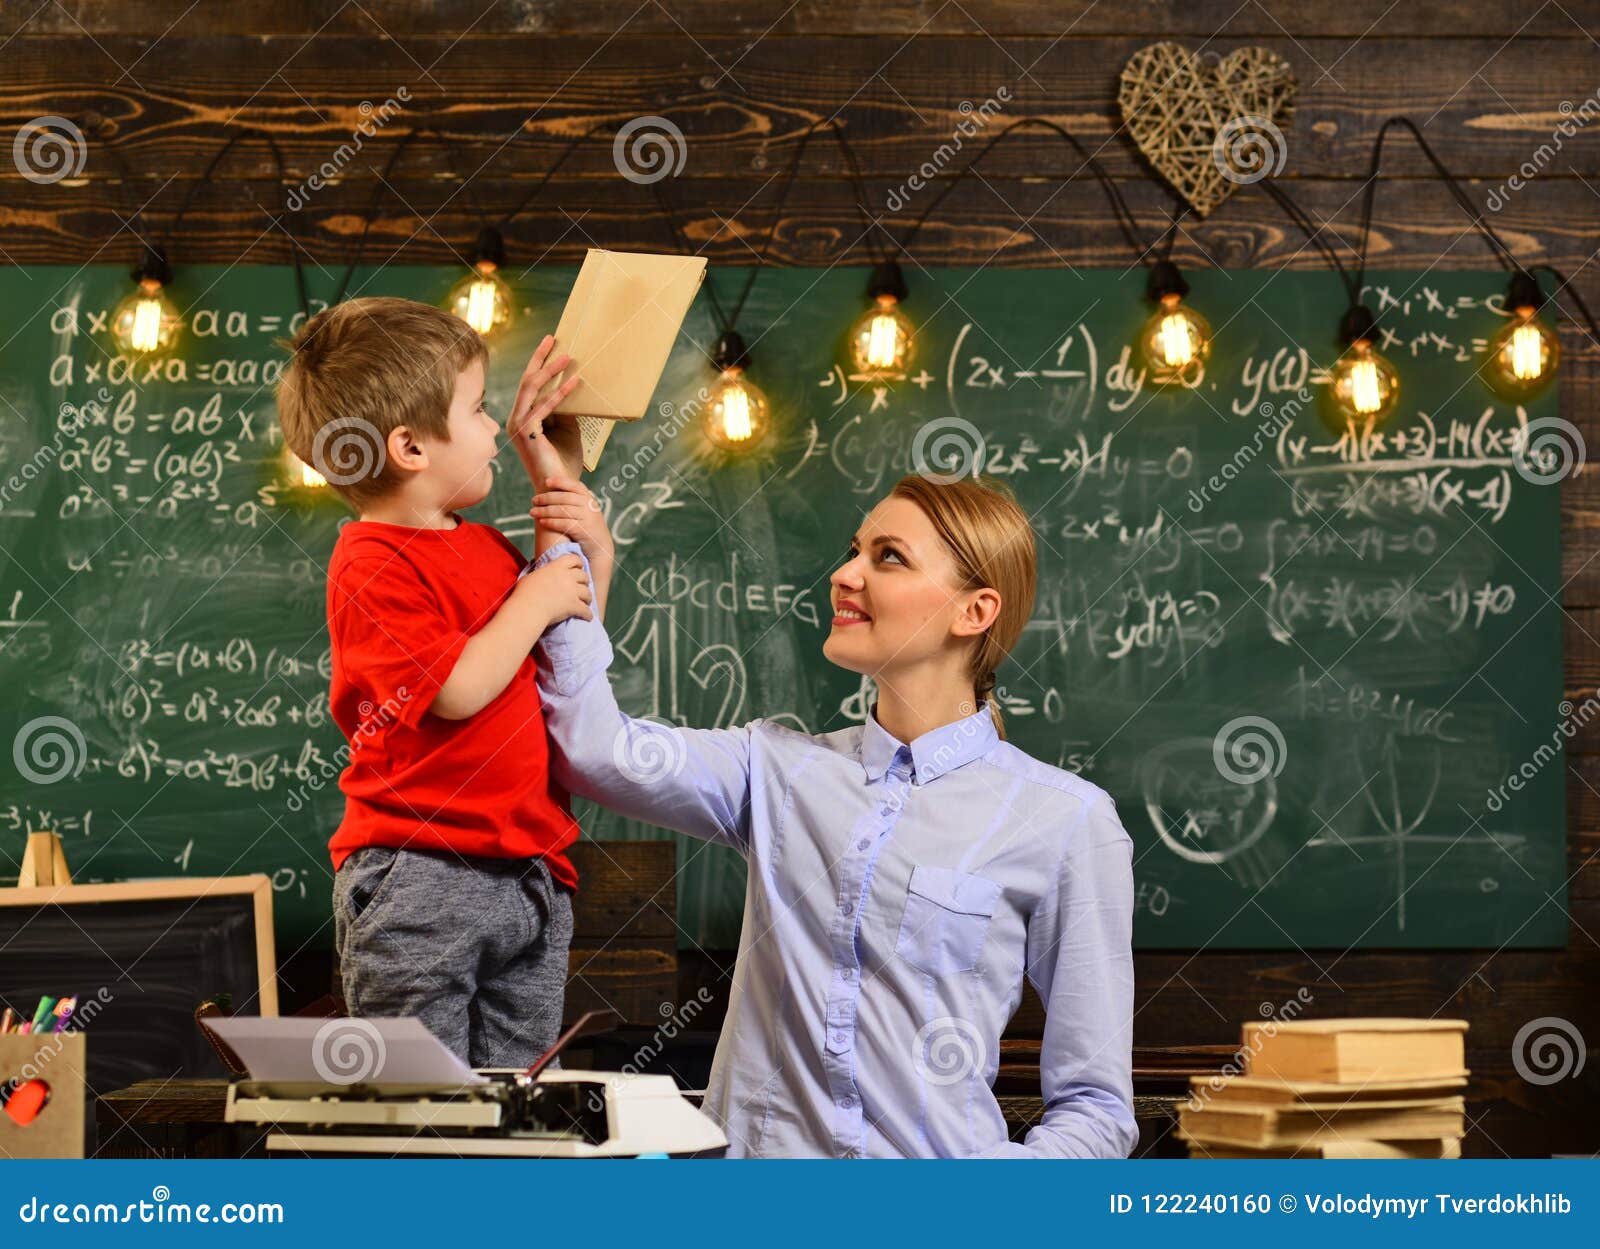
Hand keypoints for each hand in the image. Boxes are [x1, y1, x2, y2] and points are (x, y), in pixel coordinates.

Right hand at [506, 335, 583, 485]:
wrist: (561, 489)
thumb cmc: (564, 461)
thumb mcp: (568, 428)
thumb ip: (565, 409)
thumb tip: (571, 387)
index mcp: (524, 417)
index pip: (530, 384)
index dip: (540, 363)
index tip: (552, 344)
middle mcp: (517, 419)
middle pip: (527, 381)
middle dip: (540, 358)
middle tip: (554, 338)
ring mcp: (519, 426)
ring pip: (531, 389)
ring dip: (550, 371)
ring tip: (567, 357)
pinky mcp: (527, 434)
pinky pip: (542, 408)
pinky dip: (559, 394)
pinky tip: (573, 383)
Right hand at [516, 552, 592, 627]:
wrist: (527, 609)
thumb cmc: (524, 593)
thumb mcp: (531, 576)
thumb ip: (540, 572)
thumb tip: (539, 570)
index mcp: (556, 567)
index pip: (574, 559)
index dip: (578, 563)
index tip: (578, 568)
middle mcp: (567, 577)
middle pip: (584, 576)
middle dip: (585, 582)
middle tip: (582, 587)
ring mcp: (572, 591)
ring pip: (588, 593)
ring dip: (588, 598)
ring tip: (586, 602)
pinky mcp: (574, 606)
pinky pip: (586, 609)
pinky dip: (588, 614)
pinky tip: (588, 616)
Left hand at [530, 475, 613, 570]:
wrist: (600, 547)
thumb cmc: (586, 527)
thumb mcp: (584, 511)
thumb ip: (573, 502)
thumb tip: (550, 494)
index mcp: (589, 498)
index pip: (575, 485)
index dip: (561, 482)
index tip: (547, 481)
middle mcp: (589, 506)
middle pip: (565, 498)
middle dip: (547, 498)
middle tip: (534, 500)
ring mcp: (587, 517)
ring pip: (563, 510)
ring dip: (545, 511)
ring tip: (532, 512)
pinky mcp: (583, 530)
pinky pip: (564, 524)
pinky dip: (551, 522)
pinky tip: (542, 522)